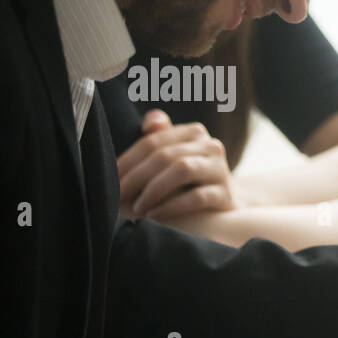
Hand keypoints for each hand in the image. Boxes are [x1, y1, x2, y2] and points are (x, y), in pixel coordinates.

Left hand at [117, 110, 244, 219]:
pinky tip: (154, 215)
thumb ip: (159, 137)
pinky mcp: (225, 194)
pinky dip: (172, 206)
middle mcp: (211, 145)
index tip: (111, 179)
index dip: (129, 160)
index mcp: (194, 132)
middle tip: (120, 195)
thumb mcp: (173, 156)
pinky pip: (196, 197)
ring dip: (154, 189)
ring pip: (183, 170)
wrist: (223, 204)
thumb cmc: (188, 179)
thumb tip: (151, 121)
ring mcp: (220, 169)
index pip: (153, 141)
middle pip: (166, 155)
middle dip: (138, 176)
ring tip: (138, 208)